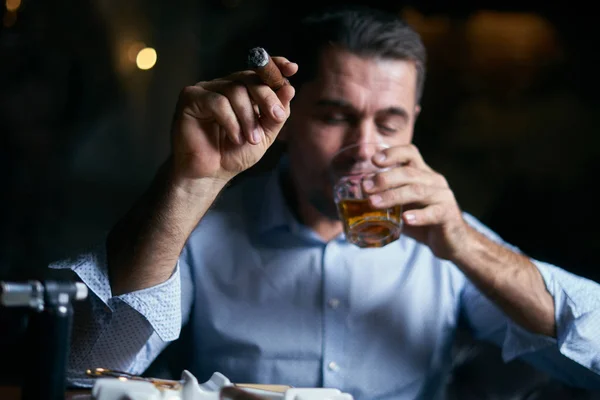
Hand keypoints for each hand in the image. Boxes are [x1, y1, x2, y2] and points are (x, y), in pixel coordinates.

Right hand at [169, 57, 296, 187]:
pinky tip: (234, 137)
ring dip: (248, 117)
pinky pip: (217, 102)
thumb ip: (276, 114)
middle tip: (275, 117)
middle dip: (267, 97)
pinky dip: (231, 121)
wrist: (210, 174)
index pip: (258, 70)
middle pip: (249, 78)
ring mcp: (206, 90)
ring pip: (235, 90)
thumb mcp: (264, 135)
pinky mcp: (191, 98)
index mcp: (241, 90)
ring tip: (250, 138)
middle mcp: (223, 85)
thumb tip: (289, 89)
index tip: (292, 69)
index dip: (275, 65)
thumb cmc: (234, 154)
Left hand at [361, 144, 468, 259]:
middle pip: (409, 172)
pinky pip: (433, 212)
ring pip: (417, 190)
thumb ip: (386, 200)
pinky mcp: (448, 214)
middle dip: (385, 178)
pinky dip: (418, 216)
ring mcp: (443, 196)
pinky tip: (405, 220)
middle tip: (365, 187)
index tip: (374, 160)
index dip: (392, 153)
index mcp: (423, 174)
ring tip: (374, 203)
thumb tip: (356, 200)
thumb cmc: (424, 222)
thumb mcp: (404, 207)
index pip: (410, 153)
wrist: (453, 242)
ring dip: (393, 196)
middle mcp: (434, 180)